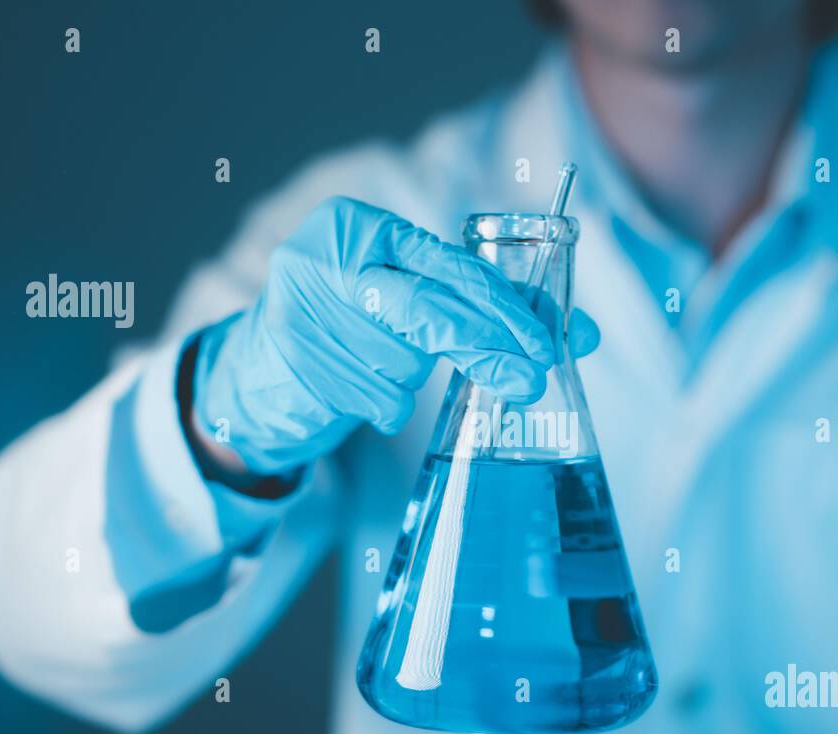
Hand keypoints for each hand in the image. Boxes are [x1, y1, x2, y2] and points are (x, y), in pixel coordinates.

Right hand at [187, 196, 596, 481]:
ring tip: (381, 368)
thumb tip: (580, 332)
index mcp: (361, 225)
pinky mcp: (293, 358)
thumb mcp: (408, 300)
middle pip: (430, 310)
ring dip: (411, 379)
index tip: (546, 342)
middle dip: (486, 348)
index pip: (450, 265)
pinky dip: (384, 405)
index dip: (504, 308)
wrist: (256, 373)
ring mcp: (304, 306)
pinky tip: (360, 393)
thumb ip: (481, 309)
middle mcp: (328, 256)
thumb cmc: (352, 330)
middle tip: (530, 377)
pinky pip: (375, 396)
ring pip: (404, 361)